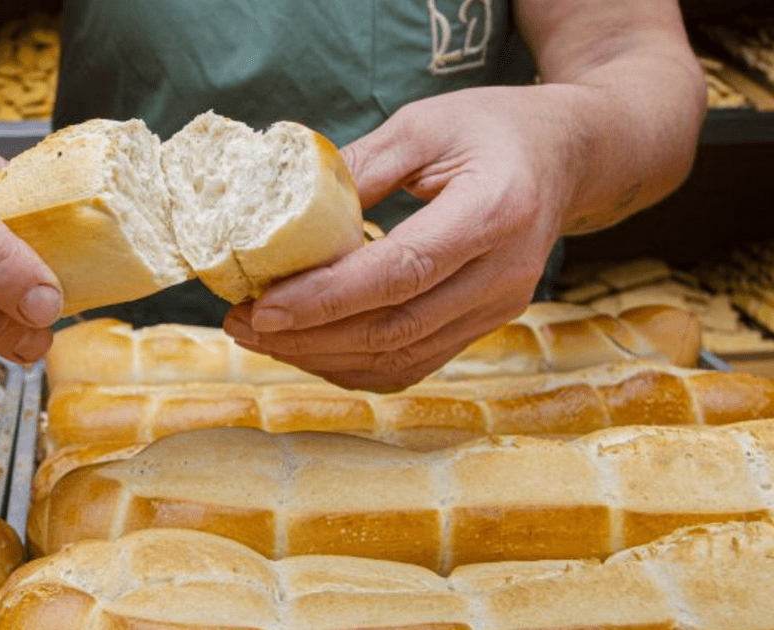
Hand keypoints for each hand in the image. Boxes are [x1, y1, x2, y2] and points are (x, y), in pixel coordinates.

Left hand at [223, 85, 590, 391]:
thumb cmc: (491, 129)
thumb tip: (278, 212)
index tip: (264, 306)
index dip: (327, 298)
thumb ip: (357, 168)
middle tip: (242, 323)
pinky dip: (352, 364)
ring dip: (321, 357)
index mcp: (495, 211)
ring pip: (399, 358)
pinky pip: (411, 363)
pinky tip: (306, 346)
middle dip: (308, 336)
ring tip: (259, 336)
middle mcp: (504, 274)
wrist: (565, 156)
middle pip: (395, 328)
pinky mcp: (484, 326)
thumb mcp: (424, 125)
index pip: (401, 272)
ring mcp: (498, 309)